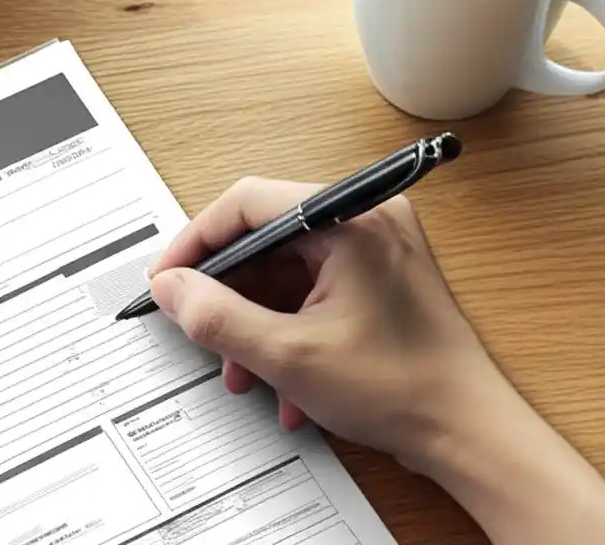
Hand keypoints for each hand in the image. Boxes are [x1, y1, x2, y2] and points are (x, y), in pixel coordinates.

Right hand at [148, 177, 604, 544]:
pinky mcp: (374, 280)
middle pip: (263, 239)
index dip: (197, 241)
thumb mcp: (288, 355)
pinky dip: (283, 330)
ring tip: (243, 370)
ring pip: (281, 271)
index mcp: (352, 219)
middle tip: (200, 328)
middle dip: (227, 295)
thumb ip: (217, 316)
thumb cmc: (406, 389)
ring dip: (252, 322)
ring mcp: (373, 250)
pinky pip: (307, 291)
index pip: (248, 203)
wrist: (468, 434)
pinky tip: (281, 379)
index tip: (168, 278)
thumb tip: (172, 288)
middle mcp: (366, 221)